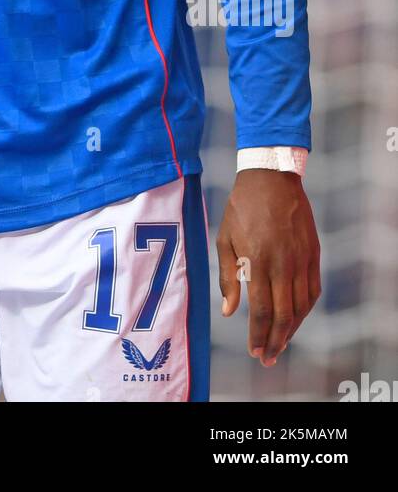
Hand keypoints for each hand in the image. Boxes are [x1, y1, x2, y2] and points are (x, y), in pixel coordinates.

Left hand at [217, 169, 320, 365]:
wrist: (271, 178)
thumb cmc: (241, 208)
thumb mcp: (225, 238)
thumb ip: (228, 277)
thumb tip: (228, 312)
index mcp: (258, 260)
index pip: (262, 310)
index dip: (259, 335)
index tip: (255, 352)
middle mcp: (283, 263)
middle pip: (284, 315)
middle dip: (276, 341)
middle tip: (268, 359)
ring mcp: (301, 259)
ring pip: (301, 306)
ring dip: (291, 329)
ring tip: (280, 343)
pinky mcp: (313, 253)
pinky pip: (313, 290)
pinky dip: (305, 309)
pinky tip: (295, 318)